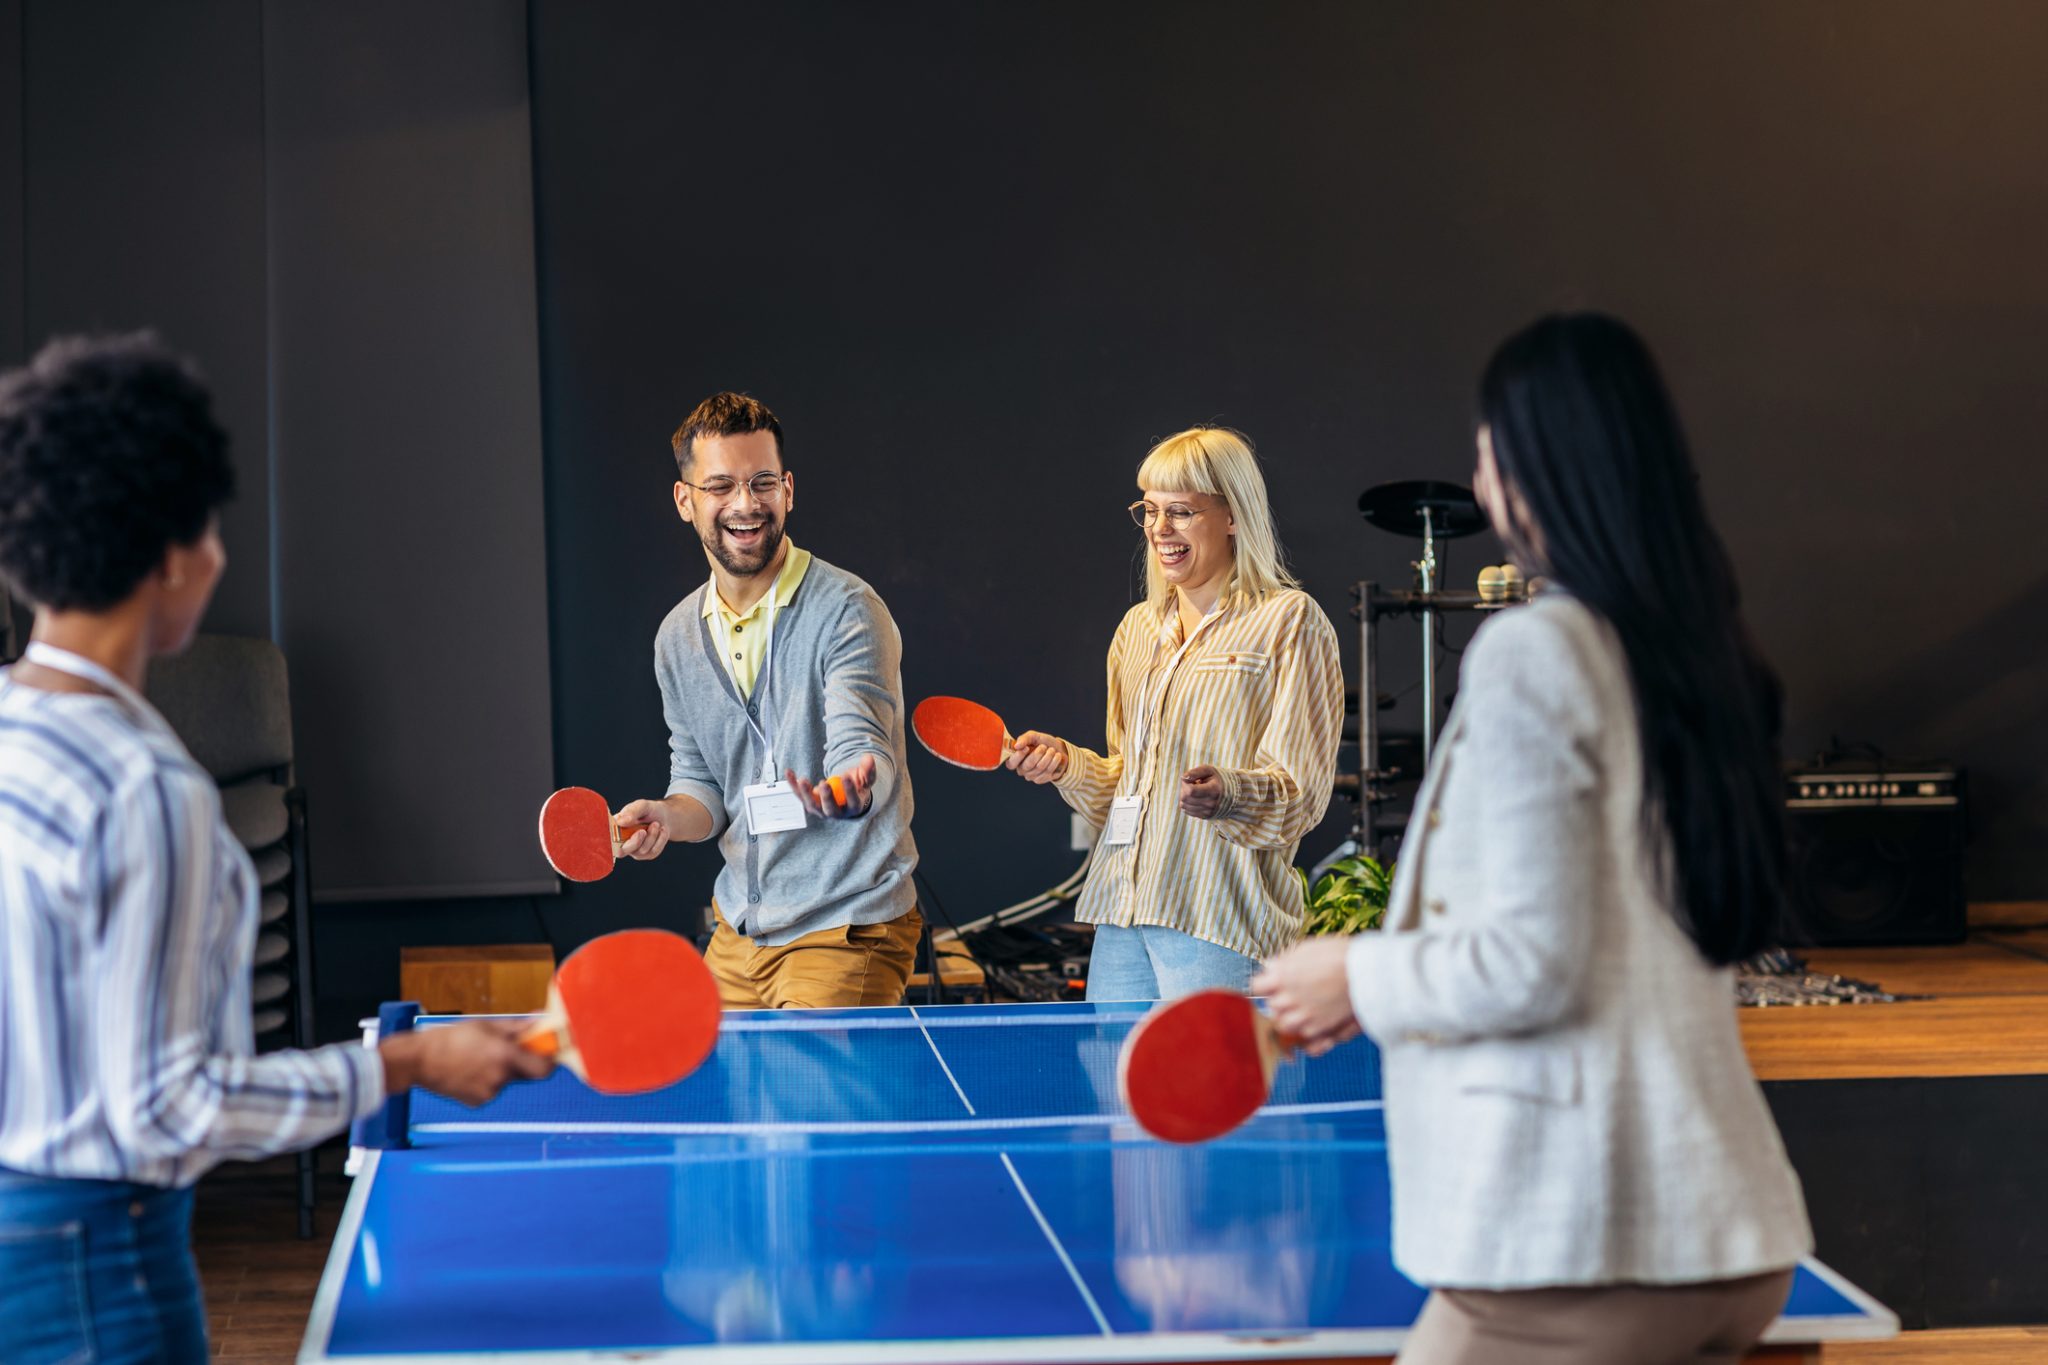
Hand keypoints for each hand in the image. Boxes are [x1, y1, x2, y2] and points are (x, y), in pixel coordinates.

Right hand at [381, 1019, 553, 1105]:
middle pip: (527, 1074)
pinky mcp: (477, 1102)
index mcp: (505, 1056)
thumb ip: (517, 1028)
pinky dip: (487, 1080)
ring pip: (507, 1081)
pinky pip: (491, 1090)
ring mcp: (489, 1093)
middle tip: (510, 1050)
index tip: (546, 1052)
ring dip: (501, 1070)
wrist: (417, 1061)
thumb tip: (538, 1022)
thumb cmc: (449, 1038)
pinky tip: (469, 1070)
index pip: (544, 1068)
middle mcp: (500, 1078)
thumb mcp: (486, 1025)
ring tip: (478, 1057)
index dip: (549, 1061)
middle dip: (523, 1062)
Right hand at [615, 798, 674, 859]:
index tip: (625, 832)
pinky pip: (653, 852)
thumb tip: (620, 822)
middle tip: (643, 831)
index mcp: (615, 828)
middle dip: (635, 842)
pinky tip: (662, 830)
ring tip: (656, 824)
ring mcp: (633, 850)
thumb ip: (632, 811)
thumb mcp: (642, 805)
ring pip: (641, 851)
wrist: (664, 816)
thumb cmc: (649, 810)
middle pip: (620, 852)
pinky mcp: (646, 854)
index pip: (606, 840)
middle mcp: (621, 841)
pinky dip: (660, 840)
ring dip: (652, 836)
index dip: (612, 840)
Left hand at [788, 752, 875, 819]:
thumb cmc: (856, 786)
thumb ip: (868, 770)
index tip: (847, 777)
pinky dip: (793, 784)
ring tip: (802, 780)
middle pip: (830, 809)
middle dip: (826, 797)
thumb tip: (868, 758)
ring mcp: (820, 809)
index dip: (850, 791)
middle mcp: (836, 813)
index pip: (852, 802)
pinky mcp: (809, 802)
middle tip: (824, 783)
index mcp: (853, 807)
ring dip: (805, 793)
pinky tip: (789, 772)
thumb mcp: (865, 779)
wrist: (844, 795)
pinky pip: (799, 795)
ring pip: (811, 805)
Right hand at [1005, 730, 1067, 783]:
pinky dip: (1054, 761)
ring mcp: (1031, 776)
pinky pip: (1048, 772)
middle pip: (1028, 765)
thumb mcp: (1033, 736)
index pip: (1011, 763)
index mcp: (1016, 759)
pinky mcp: (1041, 779)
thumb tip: (1016, 745)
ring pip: (1040, 768)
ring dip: (1048, 756)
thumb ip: (1024, 738)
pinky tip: (1056, 756)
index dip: (1018, 757)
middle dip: (1038, 753)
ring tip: (1052, 750)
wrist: (1059, 750)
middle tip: (1043, 746)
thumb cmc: (1043, 743)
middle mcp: (1021, 769)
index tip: (1027, 748)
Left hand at [1178, 765, 1222, 818]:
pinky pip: (1188, 812)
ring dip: (1185, 797)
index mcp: (1213, 790)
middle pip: (1186, 798)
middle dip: (1184, 790)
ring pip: (1185, 806)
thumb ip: (1195, 772)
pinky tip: (1195, 798)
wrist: (1234, 793)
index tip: (1191, 780)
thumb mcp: (1209, 770)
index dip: (1186, 784)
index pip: (1190, 791)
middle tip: (1192, 785)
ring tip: (1194, 792)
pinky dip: (1187, 804)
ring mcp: (1208, 811)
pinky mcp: (1205, 816)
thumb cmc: (1219, 779)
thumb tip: (1183, 778)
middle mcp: (1211, 803)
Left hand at [1252, 938, 1361, 1055]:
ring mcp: (1304, 1017)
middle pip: (1271, 1007)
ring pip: (1284, 1026)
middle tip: (1289, 993)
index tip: (1270, 982)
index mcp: (1281, 977)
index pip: (1257, 987)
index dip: (1264, 984)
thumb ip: (1285, 961)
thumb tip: (1271, 966)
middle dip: (1277, 1000)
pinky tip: (1314, 1023)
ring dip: (1289, 1018)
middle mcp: (1289, 1000)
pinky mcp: (1321, 1028)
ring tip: (1302, 1010)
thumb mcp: (1307, 949)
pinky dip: (1307, 1033)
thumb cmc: (1339, 954)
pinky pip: (1305, 1038)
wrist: (1369, 970)